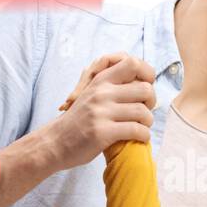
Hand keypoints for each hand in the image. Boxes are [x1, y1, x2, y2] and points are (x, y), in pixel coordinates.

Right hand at [45, 52, 156, 169]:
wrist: (55, 143)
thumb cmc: (79, 121)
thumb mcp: (92, 94)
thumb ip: (112, 87)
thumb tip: (143, 82)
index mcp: (100, 80)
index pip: (133, 63)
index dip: (147, 75)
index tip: (145, 90)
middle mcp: (101, 93)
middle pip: (145, 89)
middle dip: (151, 102)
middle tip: (144, 112)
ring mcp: (101, 112)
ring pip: (142, 112)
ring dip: (148, 122)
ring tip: (142, 127)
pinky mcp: (102, 132)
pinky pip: (136, 130)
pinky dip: (144, 136)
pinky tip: (140, 138)